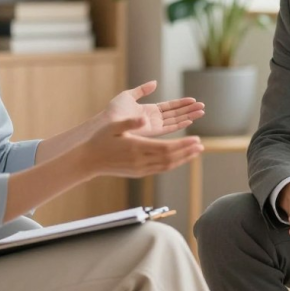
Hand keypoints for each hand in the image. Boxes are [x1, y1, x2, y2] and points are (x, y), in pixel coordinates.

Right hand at [79, 117, 203, 177]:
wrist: (88, 160)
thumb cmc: (100, 140)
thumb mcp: (113, 126)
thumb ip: (130, 121)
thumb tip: (144, 117)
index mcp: (136, 148)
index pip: (166, 148)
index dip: (183, 144)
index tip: (196, 139)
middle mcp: (140, 161)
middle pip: (170, 158)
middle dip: (187, 152)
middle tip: (201, 145)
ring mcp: (140, 169)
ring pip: (167, 166)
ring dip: (183, 159)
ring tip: (195, 152)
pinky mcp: (139, 173)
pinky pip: (160, 169)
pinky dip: (173, 164)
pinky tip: (180, 159)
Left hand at [99, 80, 204, 137]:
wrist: (106, 123)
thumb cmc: (113, 112)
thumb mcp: (128, 96)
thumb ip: (142, 90)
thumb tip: (154, 82)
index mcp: (149, 111)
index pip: (169, 107)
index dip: (181, 103)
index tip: (193, 100)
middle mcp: (153, 120)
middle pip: (175, 114)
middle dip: (189, 110)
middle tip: (203, 106)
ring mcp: (153, 126)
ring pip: (175, 120)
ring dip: (188, 116)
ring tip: (201, 112)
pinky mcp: (151, 132)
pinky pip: (168, 128)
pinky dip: (179, 124)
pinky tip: (189, 120)